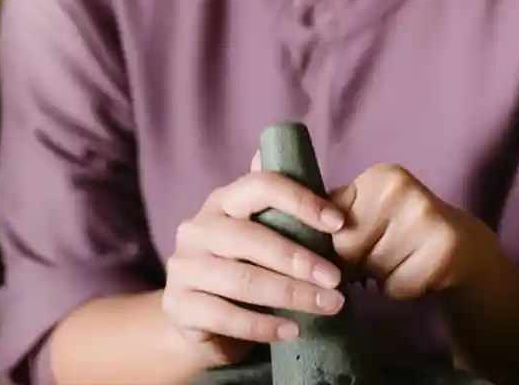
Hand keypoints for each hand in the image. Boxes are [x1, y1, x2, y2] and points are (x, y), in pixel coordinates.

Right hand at [161, 155, 349, 367]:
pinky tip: (293, 331)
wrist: (197, 321)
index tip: (338, 223)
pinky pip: (226, 317)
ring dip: (291, 294)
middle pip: (250, 238)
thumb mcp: (263, 239)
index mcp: (222, 202)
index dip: (299, 201)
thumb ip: (288, 218)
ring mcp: (183, 268)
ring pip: (242, 280)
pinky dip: (264, 326)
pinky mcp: (179, 307)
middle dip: (299, 259)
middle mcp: (197, 229)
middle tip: (335, 279)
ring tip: (326, 306)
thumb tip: (340, 201)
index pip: (259, 186)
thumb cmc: (242, 270)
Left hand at [331, 164, 492, 300]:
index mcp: (378, 176)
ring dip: (379, 277)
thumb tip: (294, 231)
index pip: (329, 224)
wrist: (463, 245)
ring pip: (372, 270)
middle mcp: (400, 188)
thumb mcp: (369, 209)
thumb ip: (334, 214)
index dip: (337, 242)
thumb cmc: (401, 229)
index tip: (354, 243)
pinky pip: (396, 286)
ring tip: (399, 261)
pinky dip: (399, 289)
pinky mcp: (443, 249)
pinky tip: (415, 272)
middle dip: (356, 262)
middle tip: (378, 255)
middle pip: (347, 249)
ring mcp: (424, 216)